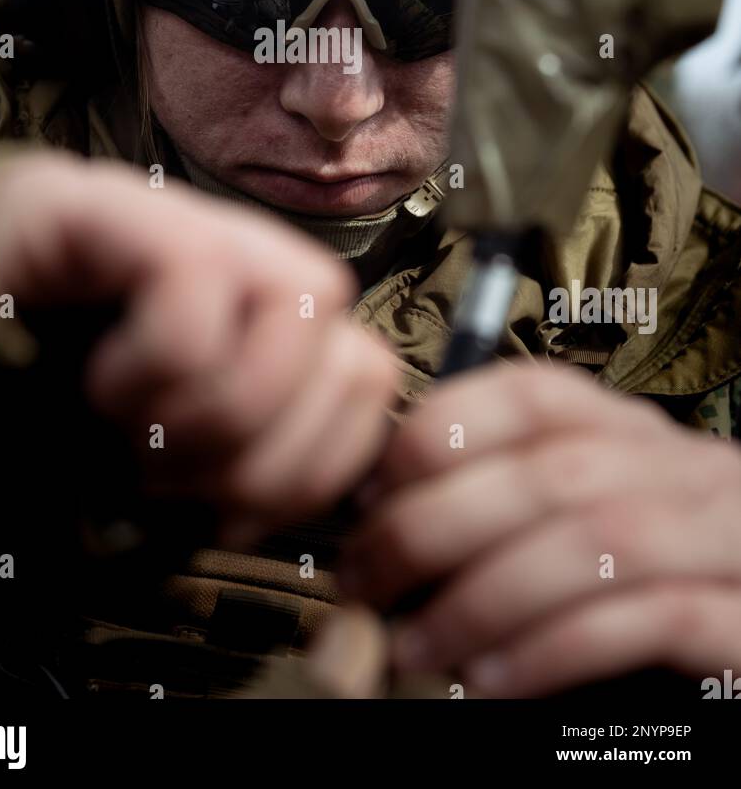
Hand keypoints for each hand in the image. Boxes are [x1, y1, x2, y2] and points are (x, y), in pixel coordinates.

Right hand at [0, 150, 396, 530]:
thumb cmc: (77, 381)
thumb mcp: (176, 455)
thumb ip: (262, 460)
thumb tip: (344, 492)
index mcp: (286, 324)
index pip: (373, 382)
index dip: (313, 466)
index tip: (222, 501)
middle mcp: (267, 267)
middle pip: (350, 366)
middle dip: (252, 460)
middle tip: (163, 467)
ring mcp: (213, 229)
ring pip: (296, 323)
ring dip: (196, 412)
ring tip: (130, 415)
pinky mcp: (143, 210)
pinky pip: (197, 288)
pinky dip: (145, 363)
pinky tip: (103, 371)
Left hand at [337, 361, 740, 695]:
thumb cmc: (672, 571)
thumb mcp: (598, 512)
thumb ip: (518, 502)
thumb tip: (386, 514)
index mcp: (634, 434)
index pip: (534, 395)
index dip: (440, 432)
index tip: (371, 491)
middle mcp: (683, 471)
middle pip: (547, 472)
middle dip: (434, 527)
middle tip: (367, 581)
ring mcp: (724, 539)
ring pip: (593, 542)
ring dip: (483, 597)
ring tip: (414, 643)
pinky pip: (646, 621)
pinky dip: (555, 648)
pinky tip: (494, 678)